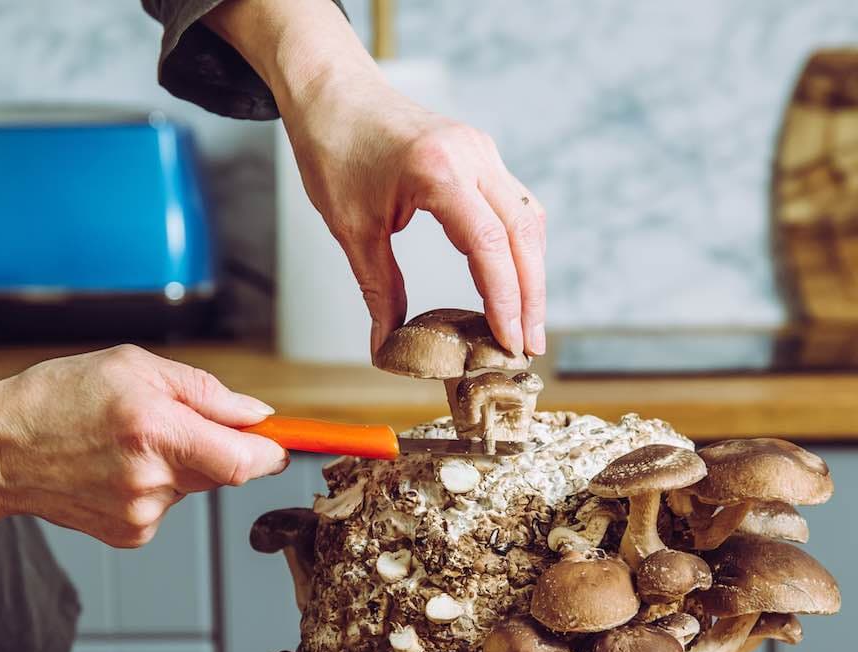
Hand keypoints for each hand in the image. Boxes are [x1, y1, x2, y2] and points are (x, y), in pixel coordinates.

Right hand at [0, 345, 286, 546]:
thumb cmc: (58, 398)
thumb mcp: (134, 368)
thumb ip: (206, 392)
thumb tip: (258, 415)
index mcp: (155, 430)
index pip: (244, 461)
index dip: (272, 453)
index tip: (284, 444)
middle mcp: (151, 480)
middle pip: (222, 471)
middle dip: (214, 445)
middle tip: (173, 422)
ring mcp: (140, 514)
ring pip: (193, 486)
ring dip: (180, 464)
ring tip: (128, 444)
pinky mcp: (130, 535)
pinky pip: (169, 504)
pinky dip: (157, 485)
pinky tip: (116, 470)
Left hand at [282, 76, 546, 356]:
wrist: (332, 92)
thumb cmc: (334, 150)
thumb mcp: (350, 228)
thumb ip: (378, 288)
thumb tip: (388, 344)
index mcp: (438, 171)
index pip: (489, 245)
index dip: (505, 300)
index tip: (509, 342)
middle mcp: (472, 156)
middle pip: (523, 234)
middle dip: (530, 296)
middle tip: (529, 348)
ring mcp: (481, 151)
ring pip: (527, 219)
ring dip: (531, 274)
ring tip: (526, 325)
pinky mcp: (480, 155)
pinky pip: (514, 206)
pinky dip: (519, 249)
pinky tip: (513, 283)